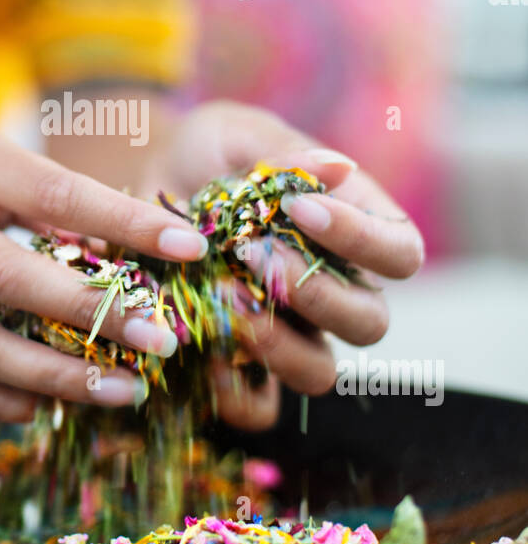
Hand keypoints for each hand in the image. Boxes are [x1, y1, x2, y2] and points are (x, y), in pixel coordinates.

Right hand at [0, 118, 206, 421]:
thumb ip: (42, 192)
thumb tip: (133, 239)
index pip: (57, 195)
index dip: (126, 223)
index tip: (189, 247)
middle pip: (18, 280)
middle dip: (97, 316)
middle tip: (163, 340)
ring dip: (58, 377)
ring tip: (123, 391)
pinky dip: (2, 401)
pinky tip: (50, 406)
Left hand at [142, 101, 424, 429]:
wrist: (142, 188)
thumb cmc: (207, 156)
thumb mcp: (238, 137)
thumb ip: (284, 155)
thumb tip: (338, 169)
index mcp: (354, 234)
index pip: (401, 254)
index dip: (364, 242)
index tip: (301, 209)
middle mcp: (333, 293)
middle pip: (370, 324)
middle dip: (316, 295)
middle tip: (254, 257)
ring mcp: (290, 337)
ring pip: (320, 373)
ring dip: (276, 344)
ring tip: (223, 299)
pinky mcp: (239, 367)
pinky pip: (257, 407)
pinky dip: (232, 388)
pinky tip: (200, 347)